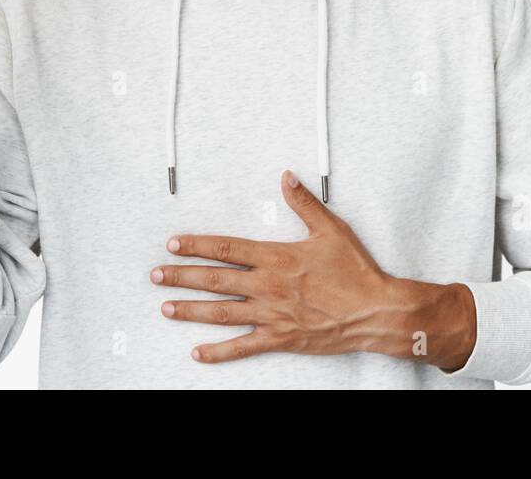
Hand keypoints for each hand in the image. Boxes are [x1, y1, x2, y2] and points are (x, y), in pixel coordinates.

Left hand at [151, 170, 476, 368]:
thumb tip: (287, 178)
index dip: (197, 246)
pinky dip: (218, 352)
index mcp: (276, 257)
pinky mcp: (280, 338)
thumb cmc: (355, 272)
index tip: (174, 244)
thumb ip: (304, 203)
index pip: (226, 249)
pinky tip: (198, 352)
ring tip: (166, 307)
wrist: (375, 310)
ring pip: (221, 312)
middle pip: (215, 280)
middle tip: (156, 275)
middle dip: (181, 277)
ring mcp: (271, 315)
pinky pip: (242, 347)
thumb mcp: (331, 230)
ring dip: (190, 310)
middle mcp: (268, 286)